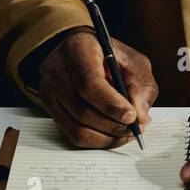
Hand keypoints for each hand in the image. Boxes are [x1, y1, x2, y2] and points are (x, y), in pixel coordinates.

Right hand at [37, 30, 158, 147]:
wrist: (80, 52)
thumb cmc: (108, 54)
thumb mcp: (132, 60)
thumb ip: (141, 85)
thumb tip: (139, 116)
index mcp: (78, 49)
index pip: (89, 83)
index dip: (111, 104)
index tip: (132, 116)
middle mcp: (56, 69)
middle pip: (82, 109)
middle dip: (113, 125)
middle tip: (136, 128)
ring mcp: (48, 90)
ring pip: (77, 128)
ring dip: (107, 137)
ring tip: (127, 132)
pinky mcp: (49, 108)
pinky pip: (73, 135)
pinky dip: (97, 140)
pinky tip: (113, 134)